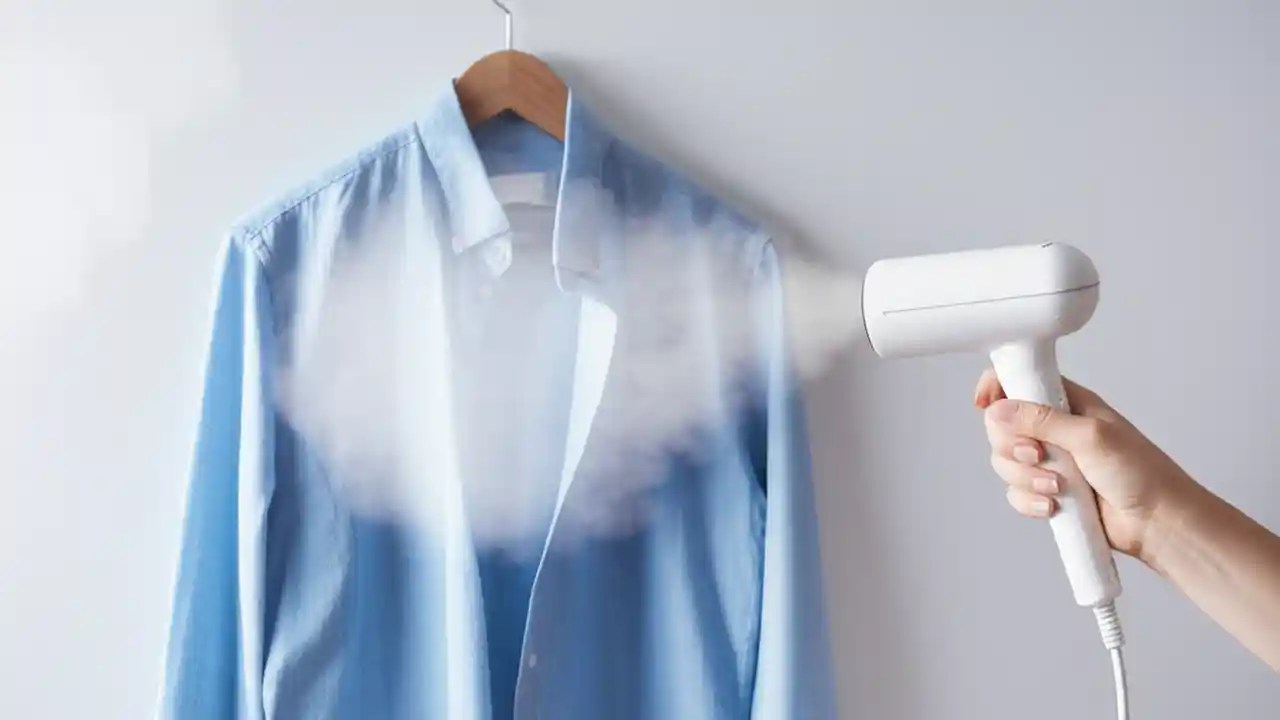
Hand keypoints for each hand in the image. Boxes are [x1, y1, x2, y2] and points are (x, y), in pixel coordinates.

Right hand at [974, 369, 1195, 561]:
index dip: (996, 388)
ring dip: (1026, 477)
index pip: (1018, 381)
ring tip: (1058, 486)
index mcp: (1066, 402)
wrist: (1157, 522)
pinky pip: (1016, 493)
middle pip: (1001, 425)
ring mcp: (1049, 461)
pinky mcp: (1047, 491)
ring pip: (1005, 462)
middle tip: (1039, 455)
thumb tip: (998, 408)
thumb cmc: (1140, 472)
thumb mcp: (1091, 436)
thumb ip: (1042, 420)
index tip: (985, 403)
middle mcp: (1053, 428)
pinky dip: (1030, 501)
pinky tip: (1054, 505)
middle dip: (1012, 445)